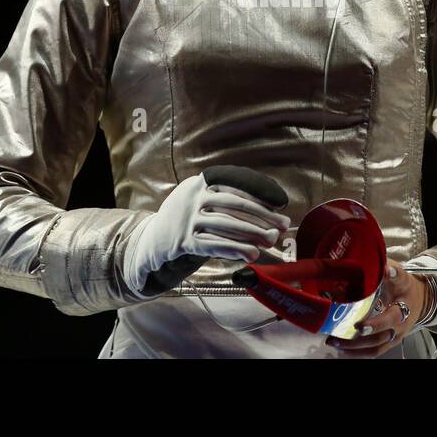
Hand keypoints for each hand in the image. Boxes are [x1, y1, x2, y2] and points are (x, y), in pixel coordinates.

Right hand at [123, 167, 290, 296]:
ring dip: (252, 234)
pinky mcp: (183, 241)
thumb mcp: (202, 200)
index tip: (280, 201)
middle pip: (233, 204)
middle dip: (262, 215)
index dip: (259, 190)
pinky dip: (235, 249)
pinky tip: (251, 255)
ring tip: (271, 241)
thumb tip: (269, 215)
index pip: (234, 181)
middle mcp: (192, 197)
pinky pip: (214, 245)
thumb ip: (228, 202)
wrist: (153, 240)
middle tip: (283, 226)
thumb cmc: (189, 219)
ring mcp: (186, 219)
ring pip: (226, 225)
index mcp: (199, 182)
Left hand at [326, 258, 429, 357]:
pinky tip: (341, 350)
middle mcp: (400, 326)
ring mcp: (394, 337)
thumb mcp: (401, 276)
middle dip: (360, 338)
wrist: (418, 300)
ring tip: (334, 343)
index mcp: (403, 308)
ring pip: (375, 347)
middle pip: (381, 336)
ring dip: (354, 348)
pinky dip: (357, 353)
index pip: (391, 317)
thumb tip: (384, 267)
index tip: (359, 325)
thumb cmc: (404, 286)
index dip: (376, 323)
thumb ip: (391, 271)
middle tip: (340, 336)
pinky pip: (374, 352)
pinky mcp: (388, 343)